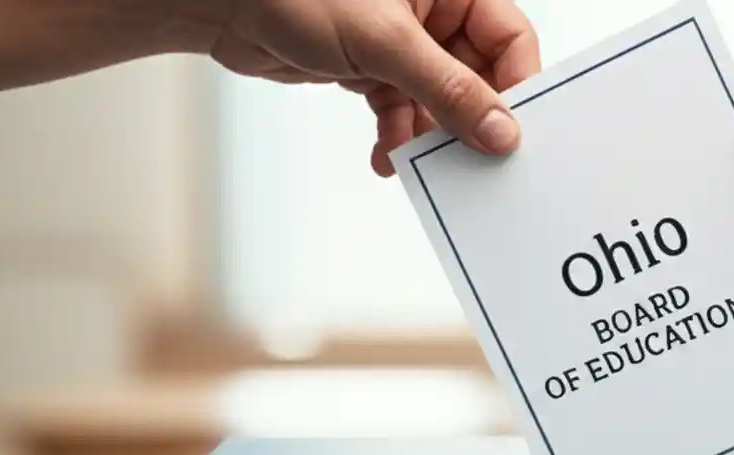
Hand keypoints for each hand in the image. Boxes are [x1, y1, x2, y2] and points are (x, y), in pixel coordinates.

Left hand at [210, 0, 540, 174]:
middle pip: (476, 76)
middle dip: (466, 121)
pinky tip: (386, 156)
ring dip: (428, 137)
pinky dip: (396, 136)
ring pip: (438, 100)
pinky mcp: (371, 66)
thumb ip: (448, 90)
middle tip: (468, 160)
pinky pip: (402, 109)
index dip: (514, 88)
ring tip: (414, 160)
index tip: (510, 135)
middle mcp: (431, 11)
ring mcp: (401, 41)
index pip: (510, 39)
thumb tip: (499, 131)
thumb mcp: (384, 43)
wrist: (219, 3)